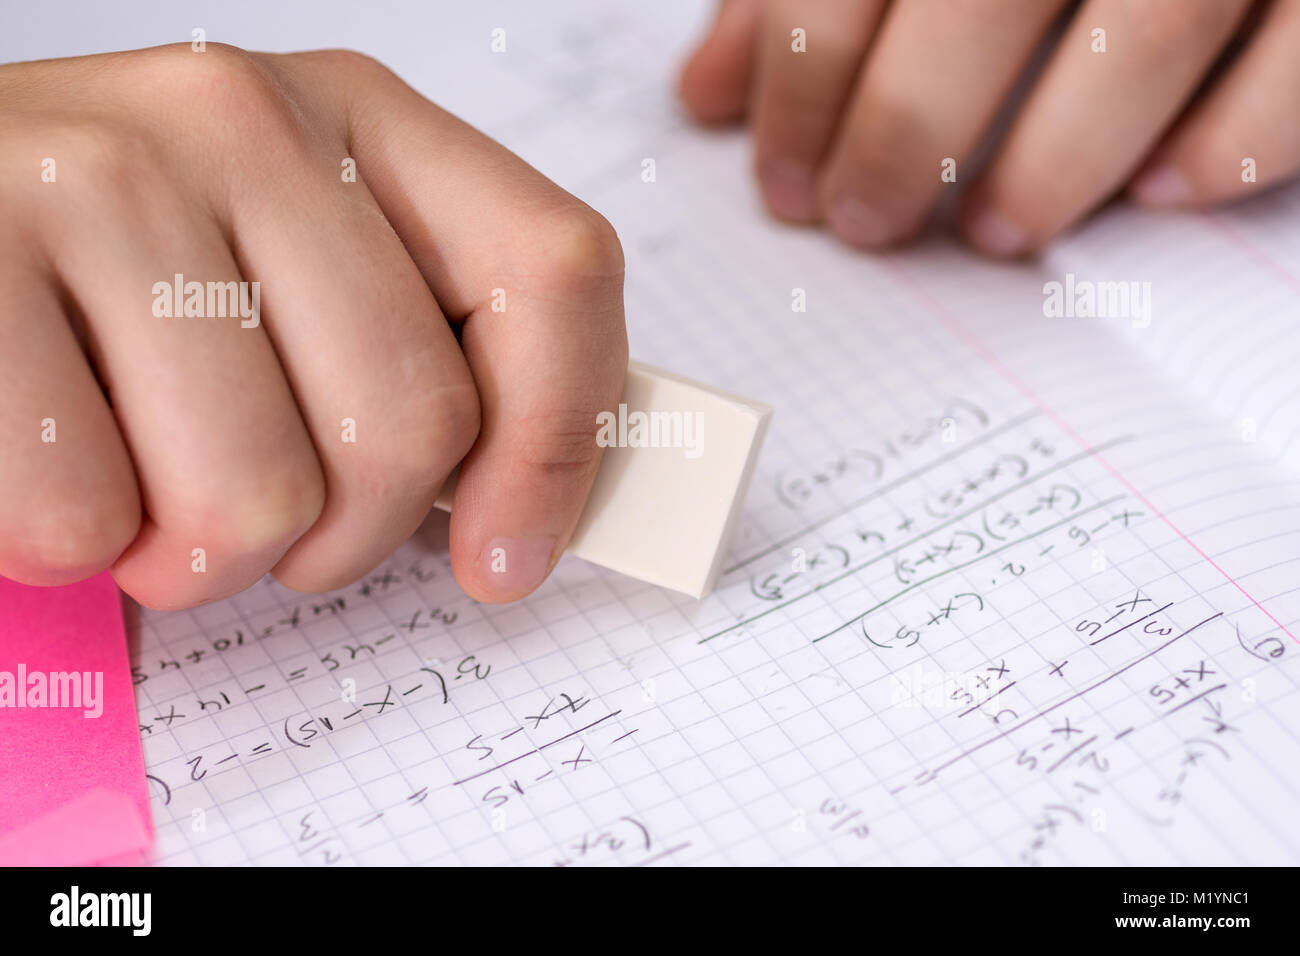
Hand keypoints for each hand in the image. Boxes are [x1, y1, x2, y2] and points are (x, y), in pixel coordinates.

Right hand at [0, 44, 626, 607]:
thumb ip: (414, 364)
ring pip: (254, 498)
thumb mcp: (296, 278)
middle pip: (413, 424)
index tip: (508, 555)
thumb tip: (516, 529)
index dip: (559, 441)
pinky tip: (47, 462)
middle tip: (264, 518)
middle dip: (339, 535)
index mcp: (360, 126)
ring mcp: (102, 178)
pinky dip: (66, 546)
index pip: (551, 270)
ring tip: (142, 486)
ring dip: (197, 552)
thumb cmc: (116, 279)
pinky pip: (83, 519)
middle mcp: (246, 124)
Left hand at [679, 0, 1299, 254]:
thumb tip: (704, 97)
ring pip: (1148, 32)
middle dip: (906, 131)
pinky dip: (1235, 135)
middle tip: (865, 222)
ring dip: (1056, 159)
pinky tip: (1161, 193)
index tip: (783, 184)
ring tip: (994, 235)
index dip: (802, 84)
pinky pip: (1298, 58)